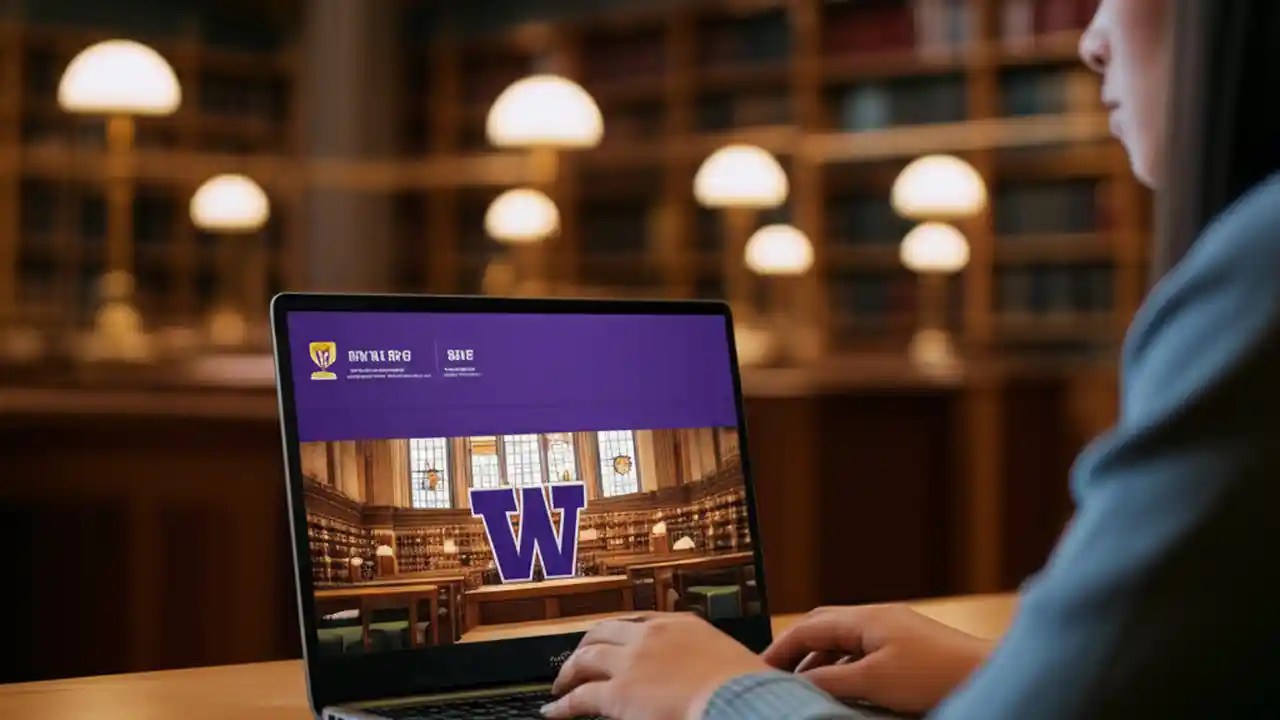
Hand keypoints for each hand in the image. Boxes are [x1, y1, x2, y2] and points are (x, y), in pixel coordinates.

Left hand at [543, 613, 770, 719]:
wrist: (739, 699)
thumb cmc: (746, 688)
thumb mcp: (729, 661)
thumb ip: (708, 661)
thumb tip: (708, 675)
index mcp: (681, 624)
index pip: (639, 622)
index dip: (619, 634)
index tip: (611, 641)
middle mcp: (651, 636)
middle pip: (604, 632)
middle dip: (586, 645)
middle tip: (578, 660)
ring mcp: (632, 661)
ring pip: (586, 659)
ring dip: (569, 672)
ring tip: (561, 685)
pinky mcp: (619, 692)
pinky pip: (580, 698)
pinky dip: (563, 705)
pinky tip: (554, 711)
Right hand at [764, 605, 993, 714]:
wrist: (987, 676)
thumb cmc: (934, 675)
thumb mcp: (874, 681)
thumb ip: (832, 680)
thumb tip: (801, 682)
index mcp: (866, 619)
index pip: (809, 627)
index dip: (780, 648)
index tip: (758, 669)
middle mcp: (878, 620)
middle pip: (824, 628)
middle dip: (797, 650)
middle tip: (775, 675)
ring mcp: (895, 634)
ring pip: (845, 644)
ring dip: (821, 663)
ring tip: (804, 688)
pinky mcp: (909, 652)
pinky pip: (864, 656)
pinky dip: (844, 671)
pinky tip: (843, 692)